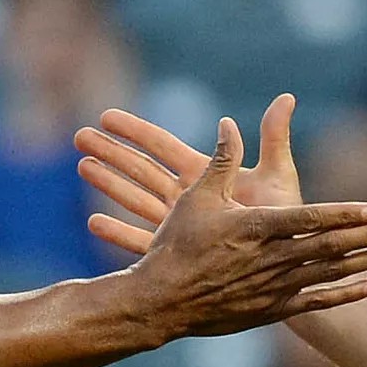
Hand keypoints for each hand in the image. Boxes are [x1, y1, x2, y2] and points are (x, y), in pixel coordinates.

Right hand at [77, 92, 306, 256]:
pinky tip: (93, 223)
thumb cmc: (285, 221)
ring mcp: (179, 227)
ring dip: (109, 184)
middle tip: (79, 136)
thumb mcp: (277, 177)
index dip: (135, 131)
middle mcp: (187, 198)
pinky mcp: (178, 253)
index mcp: (205, 176)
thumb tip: (286, 97)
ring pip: (135, 199)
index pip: (163, 146)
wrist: (288, 269)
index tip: (106, 116)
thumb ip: (273, 138)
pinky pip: (141, 240)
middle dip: (111, 152)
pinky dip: (118, 232)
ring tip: (82, 167)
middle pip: (141, 169)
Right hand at [120, 112, 366, 337]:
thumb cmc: (175, 246)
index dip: (343, 214)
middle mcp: (271, 260)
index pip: (308, 219)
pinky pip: (317, 301)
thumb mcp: (194, 198)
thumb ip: (220, 161)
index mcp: (254, 229)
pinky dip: (346, 293)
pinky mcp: (271, 309)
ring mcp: (274, 288)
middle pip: (332, 246)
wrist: (160, 303)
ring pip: (331, 273)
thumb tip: (229, 122)